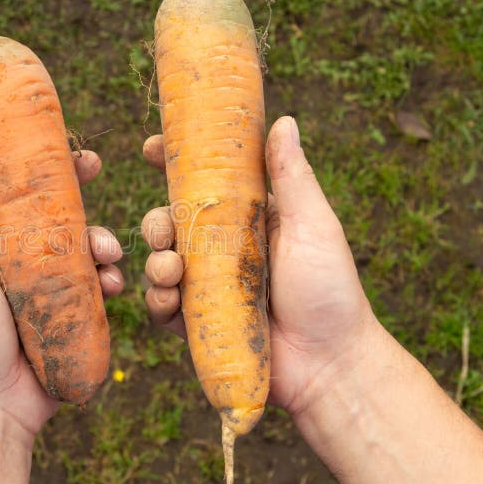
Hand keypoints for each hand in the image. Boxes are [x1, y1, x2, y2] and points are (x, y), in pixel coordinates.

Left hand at [0, 150, 122, 436]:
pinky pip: (93, 282)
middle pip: (47, 211)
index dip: (27, 165)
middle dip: (73, 189)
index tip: (51, 142)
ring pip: (77, 244)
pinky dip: (106, 276)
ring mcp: (43, 284)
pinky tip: (112, 283)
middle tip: (95, 165)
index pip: (3, 192)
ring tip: (109, 251)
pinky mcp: (68, 309)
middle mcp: (11, 258)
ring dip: (97, 237)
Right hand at [141, 116, 378, 414]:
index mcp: (248, 218)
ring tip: (170, 268)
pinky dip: (158, 301)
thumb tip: (283, 119)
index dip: (174, 166)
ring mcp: (207, 287)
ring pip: (160, 262)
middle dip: (156, 221)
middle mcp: (222, 249)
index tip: (152, 148)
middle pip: (171, 222)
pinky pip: (162, 307)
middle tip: (163, 228)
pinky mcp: (197, 323)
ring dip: (155, 261)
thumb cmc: (330, 290)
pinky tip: (169, 301)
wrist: (330, 364)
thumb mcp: (312, 224)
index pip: (203, 184)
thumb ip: (292, 176)